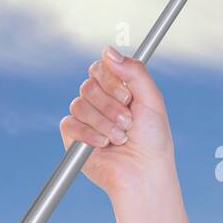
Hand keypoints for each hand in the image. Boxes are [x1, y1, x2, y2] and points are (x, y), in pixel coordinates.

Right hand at [60, 46, 174, 197]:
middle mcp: (99, 99)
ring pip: (79, 104)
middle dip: (112, 106)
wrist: (144, 172)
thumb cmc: (153, 139)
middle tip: (128, 122)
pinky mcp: (72, 136)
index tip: (128, 96)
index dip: (112, 80)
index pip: (100, 67)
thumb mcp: (151, 100)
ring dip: (104, 123)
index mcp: (116, 87)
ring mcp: (85, 117)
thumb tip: (108, 50)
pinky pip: (70, 123)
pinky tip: (104, 145)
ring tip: (120, 138)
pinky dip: (90, 134)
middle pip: (88, 85)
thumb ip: (135, 71)